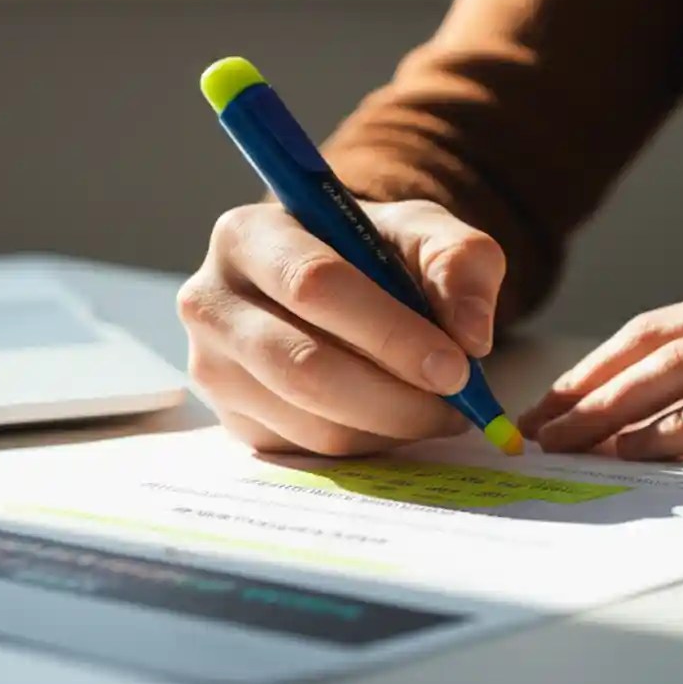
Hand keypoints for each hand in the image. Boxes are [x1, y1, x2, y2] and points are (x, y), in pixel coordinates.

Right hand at [178, 200, 504, 455]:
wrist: (330, 284)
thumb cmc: (369, 251)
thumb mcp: (422, 232)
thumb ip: (459, 262)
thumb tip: (471, 335)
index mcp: (248, 235)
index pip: (313, 285)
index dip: (388, 332)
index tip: (454, 366)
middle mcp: (211, 302)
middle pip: (303, 366)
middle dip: (394, 396)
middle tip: (456, 405)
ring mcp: (213, 369)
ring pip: (310, 421)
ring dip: (389, 426)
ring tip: (436, 408)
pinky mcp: (231, 421)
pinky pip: (308, 451)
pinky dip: (368, 443)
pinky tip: (394, 415)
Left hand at [520, 262, 682, 461]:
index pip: (663, 324)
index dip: (599, 363)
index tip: (554, 401)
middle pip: (654, 338)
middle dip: (584, 384)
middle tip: (532, 425)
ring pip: (680, 365)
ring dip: (609, 407)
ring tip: (561, 442)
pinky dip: (674, 425)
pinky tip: (636, 451)